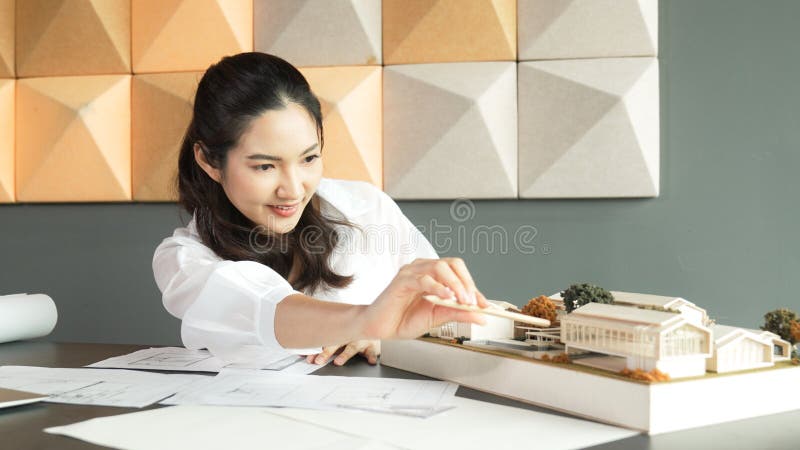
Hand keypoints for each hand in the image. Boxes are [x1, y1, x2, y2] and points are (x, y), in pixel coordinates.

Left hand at [306, 340, 379, 365]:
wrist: (376, 322)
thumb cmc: (355, 334)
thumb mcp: (341, 337)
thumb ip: (326, 347)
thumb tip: (308, 357)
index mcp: (340, 334)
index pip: (325, 342)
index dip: (316, 350)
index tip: (307, 358)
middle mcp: (349, 336)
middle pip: (336, 344)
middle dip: (326, 352)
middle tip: (318, 361)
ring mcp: (361, 341)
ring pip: (352, 347)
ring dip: (345, 355)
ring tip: (338, 362)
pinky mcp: (373, 346)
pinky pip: (373, 352)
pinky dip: (372, 356)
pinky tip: (371, 362)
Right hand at [363, 258, 488, 340]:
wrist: (380, 328)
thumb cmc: (403, 319)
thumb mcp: (438, 317)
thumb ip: (458, 313)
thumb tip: (481, 315)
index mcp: (432, 275)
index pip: (459, 273)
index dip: (473, 287)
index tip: (484, 304)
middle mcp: (422, 269)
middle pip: (452, 264)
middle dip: (466, 282)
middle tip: (473, 301)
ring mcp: (411, 273)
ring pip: (440, 267)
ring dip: (455, 284)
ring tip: (462, 301)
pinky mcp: (401, 281)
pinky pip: (423, 279)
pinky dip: (437, 288)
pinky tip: (446, 297)